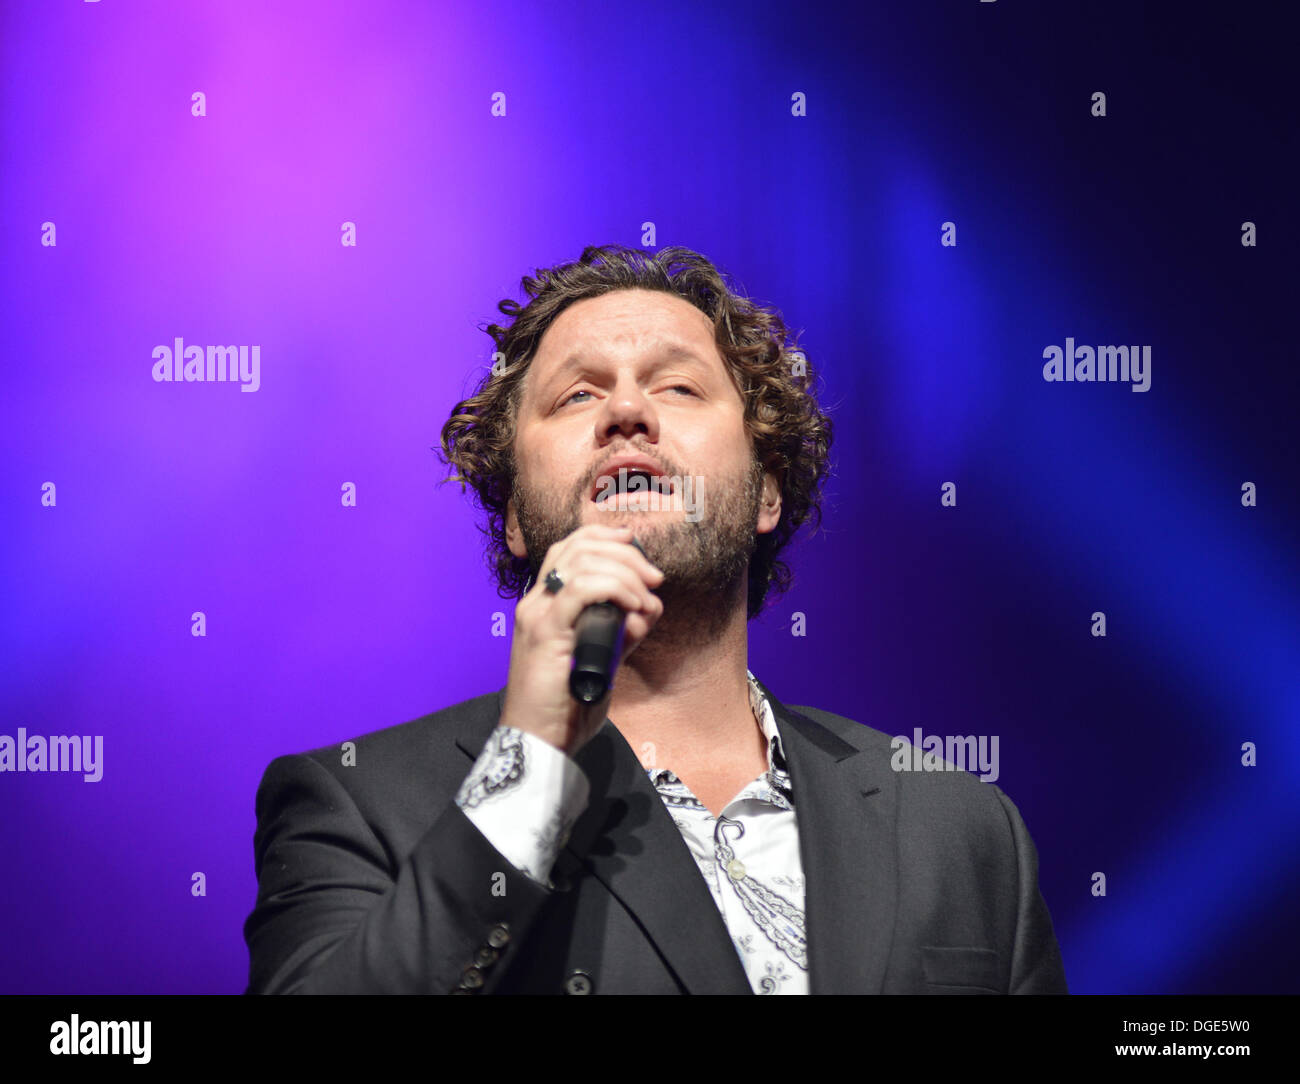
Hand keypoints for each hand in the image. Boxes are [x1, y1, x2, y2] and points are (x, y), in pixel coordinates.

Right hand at [499, 524, 663, 756]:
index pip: (570, 547)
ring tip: (646, 597)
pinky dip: (614, 589)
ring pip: (582, 562)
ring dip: (625, 572)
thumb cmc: (566, 705)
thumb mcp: (603, 659)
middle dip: (625, 553)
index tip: (636, 544)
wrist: (538, 740)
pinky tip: (633, 606)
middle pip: (579, 546)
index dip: (605, 536)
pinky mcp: (545, 632)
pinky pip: (582, 591)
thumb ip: (622, 632)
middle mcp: (536, 602)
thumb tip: (650, 607)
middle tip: (654, 577)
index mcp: (544, 603)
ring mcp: (537, 614)